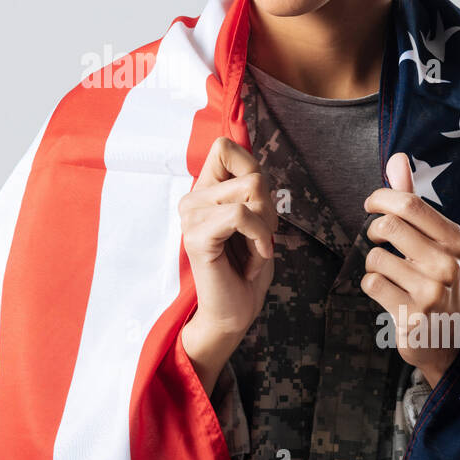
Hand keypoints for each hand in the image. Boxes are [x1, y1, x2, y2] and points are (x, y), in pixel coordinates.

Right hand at [177, 137, 279, 393]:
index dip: (252, 169)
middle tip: (257, 238)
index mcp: (204, 191)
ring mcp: (191, 217)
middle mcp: (192, 199)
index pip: (225, 147)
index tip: (256, 207)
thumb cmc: (246, 268)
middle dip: (269, 209)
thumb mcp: (257, 219)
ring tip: (253, 249)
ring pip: (250, 191)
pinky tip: (255, 258)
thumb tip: (254, 167)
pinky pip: (241, 215)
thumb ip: (251, 187)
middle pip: (251, 173)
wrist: (233, 313)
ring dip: (265, 226)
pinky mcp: (197, 236)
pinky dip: (259, 237)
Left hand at [362, 152, 459, 388]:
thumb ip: (412, 199)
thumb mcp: (432, 239)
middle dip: (374, 230)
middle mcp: (449, 263)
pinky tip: (389, 294)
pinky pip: (371, 283)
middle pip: (389, 226)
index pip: (409, 203)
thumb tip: (397, 157)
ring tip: (391, 274)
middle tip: (378, 240)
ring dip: (374, 263)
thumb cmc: (434, 279)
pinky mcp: (413, 314)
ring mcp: (433, 291)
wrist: (445, 339)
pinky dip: (372, 285)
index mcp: (456, 239)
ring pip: (376, 257)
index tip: (372, 205)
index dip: (380, 198)